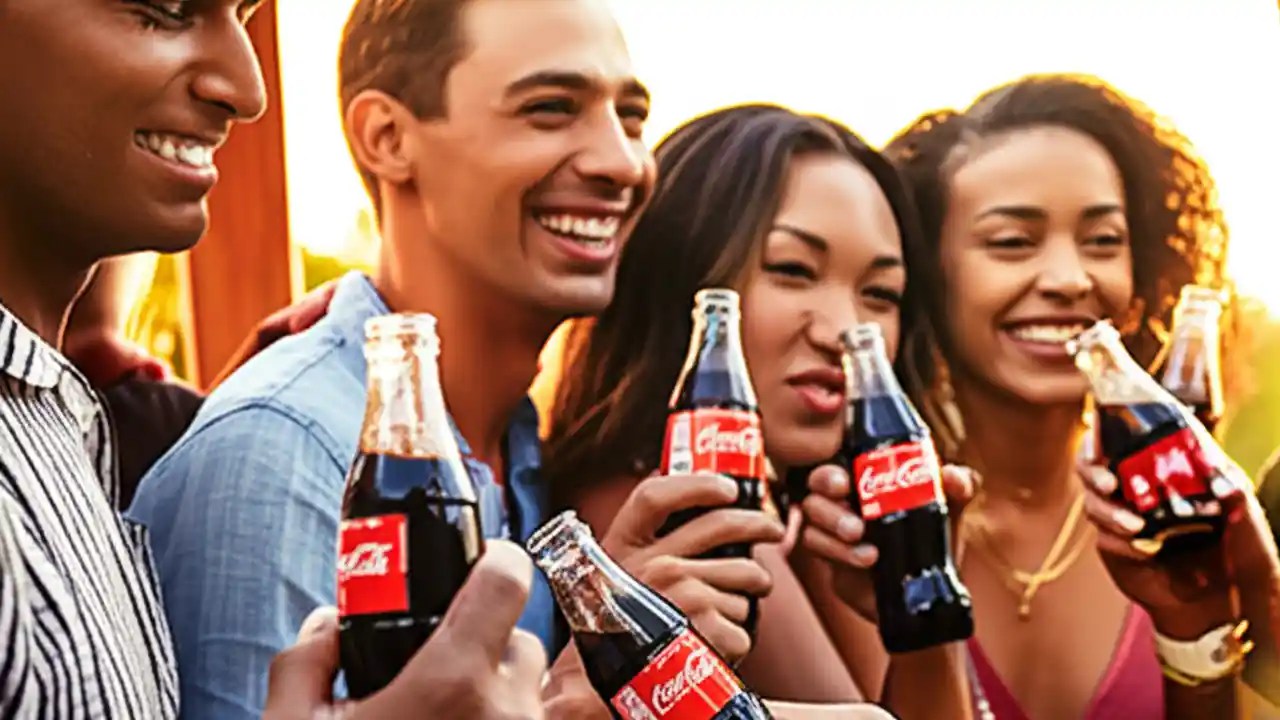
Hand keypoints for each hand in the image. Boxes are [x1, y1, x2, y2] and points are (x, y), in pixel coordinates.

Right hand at [261, 540, 545, 719]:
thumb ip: (303, 663)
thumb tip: (327, 624)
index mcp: (452, 683)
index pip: (508, 578)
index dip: (496, 556)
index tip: (474, 559)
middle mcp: (504, 710)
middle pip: (518, 637)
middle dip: (481, 640)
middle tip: (434, 662)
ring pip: (526, 686)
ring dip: (493, 686)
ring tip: (441, 713)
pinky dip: (497, 719)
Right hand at [600, 473, 784, 662]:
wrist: (595, 693)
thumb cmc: (612, 636)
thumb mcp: (616, 580)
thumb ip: (647, 548)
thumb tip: (686, 504)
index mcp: (623, 549)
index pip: (655, 496)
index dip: (697, 484)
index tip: (728, 487)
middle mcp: (653, 566)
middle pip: (722, 526)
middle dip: (759, 524)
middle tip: (772, 530)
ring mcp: (682, 595)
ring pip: (744, 578)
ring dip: (753, 593)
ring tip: (740, 606)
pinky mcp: (706, 630)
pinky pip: (745, 628)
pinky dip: (740, 642)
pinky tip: (719, 649)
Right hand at [797, 463, 978, 621]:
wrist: (927, 592)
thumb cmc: (935, 541)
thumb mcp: (950, 512)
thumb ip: (957, 488)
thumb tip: (952, 476)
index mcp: (867, 480)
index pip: (838, 462)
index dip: (831, 470)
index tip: (844, 481)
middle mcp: (845, 500)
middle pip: (814, 487)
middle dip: (826, 496)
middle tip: (851, 511)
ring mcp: (833, 529)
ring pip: (811, 519)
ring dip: (834, 527)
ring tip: (865, 543)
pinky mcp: (829, 557)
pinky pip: (814, 545)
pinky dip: (838, 551)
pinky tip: (867, 559)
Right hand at [1079, 458, 1279, 637]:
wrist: (1223, 598)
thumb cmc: (1237, 550)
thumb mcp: (1244, 515)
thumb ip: (1233, 493)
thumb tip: (1220, 478)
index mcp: (1162, 466)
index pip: (1124, 438)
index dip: (1106, 435)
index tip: (1107, 441)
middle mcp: (1135, 486)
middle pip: (1092, 467)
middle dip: (1093, 472)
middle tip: (1109, 484)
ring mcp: (1122, 515)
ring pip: (1094, 504)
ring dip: (1109, 513)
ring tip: (1135, 527)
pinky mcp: (1114, 545)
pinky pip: (1104, 538)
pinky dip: (1120, 543)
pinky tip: (1145, 552)